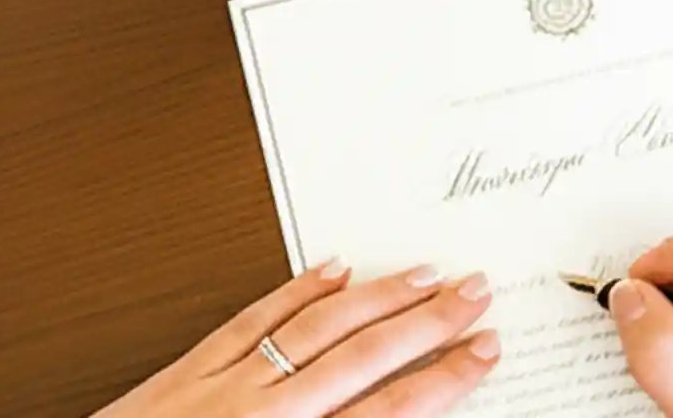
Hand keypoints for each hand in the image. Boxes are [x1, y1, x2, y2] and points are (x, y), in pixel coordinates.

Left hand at [95, 261, 498, 417]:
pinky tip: (332, 269)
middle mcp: (265, 416)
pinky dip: (296, 290)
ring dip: (377, 297)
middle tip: (473, 292)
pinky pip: (252, 318)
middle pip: (366, 356)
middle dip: (429, 321)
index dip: (447, 377)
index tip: (484, 350)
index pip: (391, 411)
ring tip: (422, 273)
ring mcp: (224, 387)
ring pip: (316, 327)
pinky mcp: (187, 372)